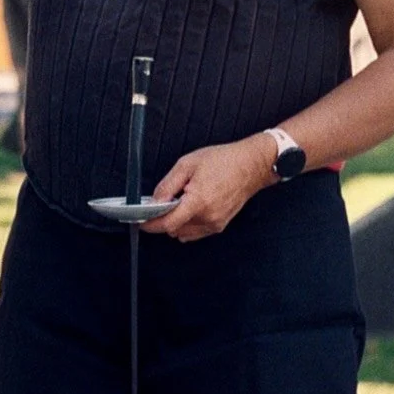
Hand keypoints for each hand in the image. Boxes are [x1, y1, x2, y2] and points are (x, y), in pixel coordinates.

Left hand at [142, 134, 274, 241]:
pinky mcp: (220, 225)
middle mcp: (208, 217)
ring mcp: (216, 223)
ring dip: (175, 223)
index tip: (141, 222)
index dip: (150, 225)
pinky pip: (196, 232)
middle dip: (163, 219)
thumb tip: (153, 202)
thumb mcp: (187, 164)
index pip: (167, 224)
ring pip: (184, 232)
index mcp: (198, 201)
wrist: (252, 164)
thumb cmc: (224, 161)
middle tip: (161, 203)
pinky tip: (189, 208)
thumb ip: (167, 185)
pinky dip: (187, 224)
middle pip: (174, 229)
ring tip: (179, 202)